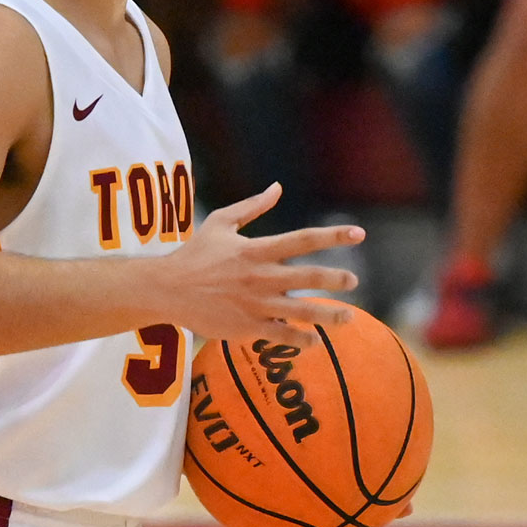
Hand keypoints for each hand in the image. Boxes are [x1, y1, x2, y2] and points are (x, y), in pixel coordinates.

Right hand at [154, 183, 362, 349]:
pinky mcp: (247, 328)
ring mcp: (256, 305)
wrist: (166, 290)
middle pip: (308, 277)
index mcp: (256, 250)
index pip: (303, 240)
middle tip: (353, 280)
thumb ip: (253, 207)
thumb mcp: (221, 222)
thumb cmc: (194, 254)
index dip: (334, 236)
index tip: (359, 234)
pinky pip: (281, 336)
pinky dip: (301, 339)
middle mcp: (261, 277)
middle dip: (335, 279)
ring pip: (301, 312)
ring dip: (329, 315)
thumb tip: (278, 187)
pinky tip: (314, 340)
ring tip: (349, 318)